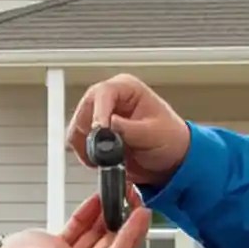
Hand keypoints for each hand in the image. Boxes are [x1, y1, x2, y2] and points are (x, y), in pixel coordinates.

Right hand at [68, 74, 190, 186]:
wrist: (170, 160)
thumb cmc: (169, 139)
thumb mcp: (153, 133)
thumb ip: (128, 129)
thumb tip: (107, 126)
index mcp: (127, 87)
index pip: (103, 93)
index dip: (98, 113)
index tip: (99, 132)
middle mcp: (110, 98)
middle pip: (85, 110)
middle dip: (92, 134)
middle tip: (105, 152)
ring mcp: (100, 114)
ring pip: (78, 127)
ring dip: (88, 146)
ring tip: (110, 157)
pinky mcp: (94, 132)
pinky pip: (78, 141)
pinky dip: (86, 153)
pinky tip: (102, 159)